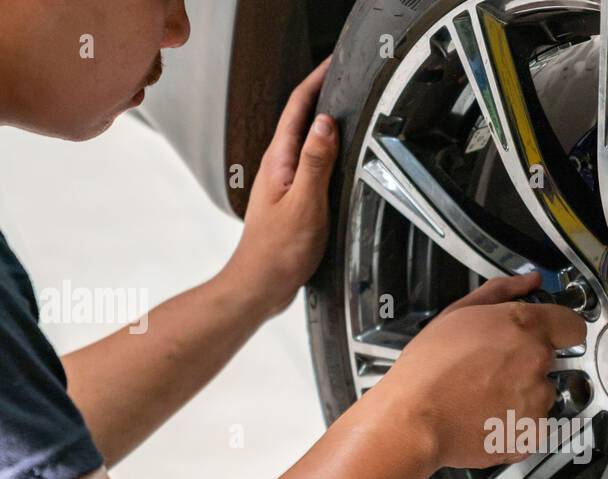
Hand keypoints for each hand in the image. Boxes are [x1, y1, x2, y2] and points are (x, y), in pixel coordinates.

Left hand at [220, 58, 338, 319]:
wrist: (261, 285)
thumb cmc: (278, 252)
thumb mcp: (305, 203)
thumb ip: (315, 161)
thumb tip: (326, 124)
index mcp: (279, 161)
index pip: (298, 108)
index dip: (316, 81)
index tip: (334, 63)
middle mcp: (278, 167)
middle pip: (301, 121)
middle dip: (321, 95)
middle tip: (345, 79)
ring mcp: (284, 184)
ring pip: (306, 143)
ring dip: (324, 124)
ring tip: (346, 110)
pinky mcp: (292, 201)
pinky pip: (311, 166)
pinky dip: (326, 153)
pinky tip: (339, 160)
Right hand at [370, 273, 586, 469]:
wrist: (414, 420)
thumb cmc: (429, 367)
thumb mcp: (458, 313)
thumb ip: (501, 291)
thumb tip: (530, 281)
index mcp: (525, 326)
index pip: (572, 325)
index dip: (558, 330)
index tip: (545, 337)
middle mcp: (538, 362)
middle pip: (549, 362)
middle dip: (526, 364)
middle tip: (489, 371)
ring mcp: (538, 401)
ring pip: (540, 395)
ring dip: (521, 396)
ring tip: (482, 398)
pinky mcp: (533, 434)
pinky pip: (533, 426)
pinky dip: (516, 425)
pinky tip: (487, 419)